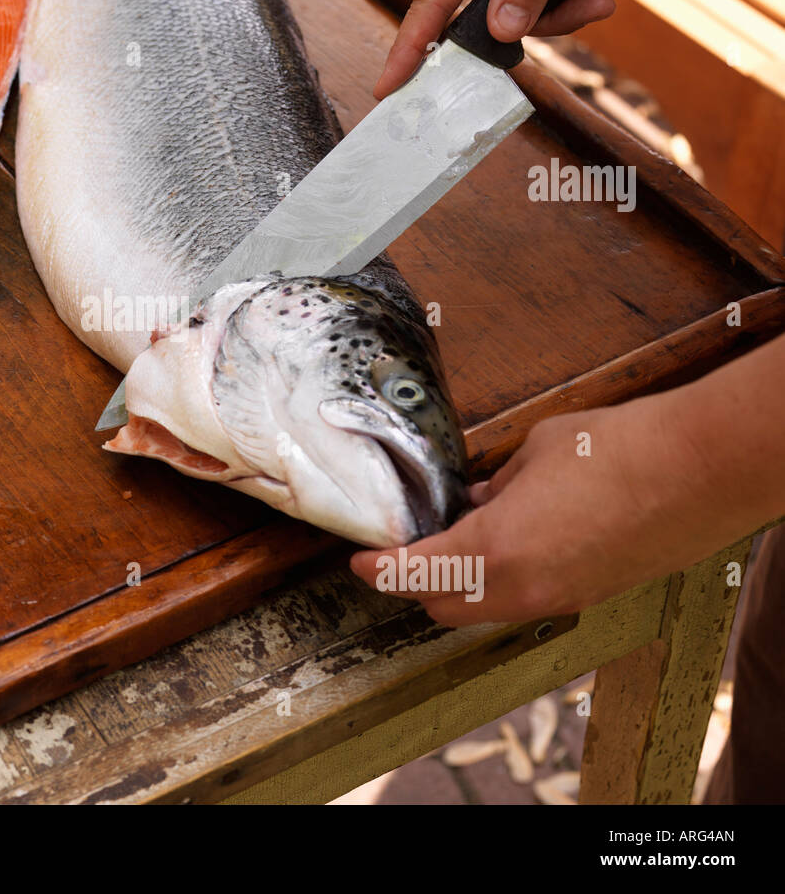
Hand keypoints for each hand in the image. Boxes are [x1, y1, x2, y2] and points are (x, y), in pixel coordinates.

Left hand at [349, 394, 746, 625]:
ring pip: (484, 611)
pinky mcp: (589, 596)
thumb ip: (493, 486)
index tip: (360, 560)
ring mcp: (559, 599)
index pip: (412, 575)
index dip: (378, 570)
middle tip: (403, 550)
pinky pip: (525, 603)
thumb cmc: (614, 449)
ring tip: (452, 543)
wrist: (699, 469)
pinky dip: (500, 584)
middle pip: (442, 607)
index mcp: (494, 550)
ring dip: (458, 587)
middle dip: (413, 584)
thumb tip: (475, 499)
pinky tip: (506, 543)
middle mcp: (522, 589)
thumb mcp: (531, 455)